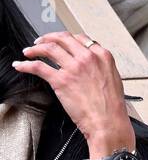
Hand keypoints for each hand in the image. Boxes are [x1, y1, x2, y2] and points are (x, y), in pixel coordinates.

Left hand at [13, 33, 132, 155]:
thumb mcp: (114, 80)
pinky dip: (26, 64)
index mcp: (103, 57)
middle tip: (41, 42)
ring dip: (35, 48)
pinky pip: (38, 67)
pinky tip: (20, 65)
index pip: (81, 38)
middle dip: (48, 38)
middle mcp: (88, 58)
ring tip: (28, 52)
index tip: (61, 42)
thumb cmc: (112, 107)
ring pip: (49, 48)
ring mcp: (74, 68)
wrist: (108, 122)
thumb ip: (101, 68)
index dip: (67, 38)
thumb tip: (90, 66)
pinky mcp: (61, 80)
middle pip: (63, 38)